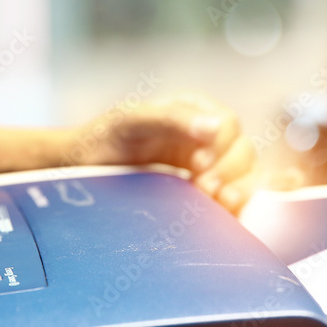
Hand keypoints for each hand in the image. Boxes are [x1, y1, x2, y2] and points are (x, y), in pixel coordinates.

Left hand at [68, 93, 257, 211]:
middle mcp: (206, 137)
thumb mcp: (131, 122)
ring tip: (222, 203)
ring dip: (241, 189)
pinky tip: (226, 213)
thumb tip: (214, 128)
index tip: (198, 164)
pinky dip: (239, 204)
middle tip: (205, 189)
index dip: (220, 145)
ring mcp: (209, 166)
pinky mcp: (206, 193)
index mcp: (193, 112)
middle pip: (242, 151)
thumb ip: (171, 120)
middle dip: (230, 171)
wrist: (79, 171)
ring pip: (246, 174)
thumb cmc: (103, 139)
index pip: (227, 125)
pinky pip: (236, 196)